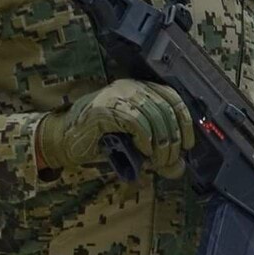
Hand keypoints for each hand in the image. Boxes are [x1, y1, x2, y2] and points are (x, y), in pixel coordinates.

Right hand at [38, 79, 195, 178]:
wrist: (66, 141)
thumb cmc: (101, 142)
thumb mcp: (136, 148)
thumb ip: (158, 155)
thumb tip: (179, 167)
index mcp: (140, 89)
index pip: (173, 98)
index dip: (185, 122)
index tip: (188, 146)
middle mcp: (130, 87)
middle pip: (166, 109)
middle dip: (173, 140)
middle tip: (168, 162)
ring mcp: (116, 95)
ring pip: (154, 115)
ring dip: (161, 144)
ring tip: (156, 161)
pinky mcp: (105, 108)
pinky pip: (136, 121)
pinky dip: (145, 139)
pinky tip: (142, 151)